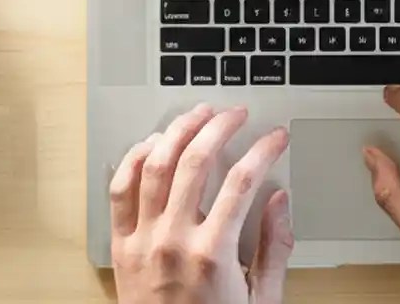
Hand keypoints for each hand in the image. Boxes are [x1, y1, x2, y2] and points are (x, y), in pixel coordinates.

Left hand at [111, 104, 293, 303]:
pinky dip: (133, 159)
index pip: (242, 181)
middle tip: (237, 114)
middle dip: (221, 126)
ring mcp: (143, 240)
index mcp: (213, 254)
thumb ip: (274, 248)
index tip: (275, 137)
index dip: (263, 150)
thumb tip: (280, 201)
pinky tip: (151, 143)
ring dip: (177, 130)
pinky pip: (119, 189)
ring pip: (156, 165)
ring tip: (197, 114)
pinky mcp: (121, 244)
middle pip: (196, 161)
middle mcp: (174, 241)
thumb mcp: (261, 300)